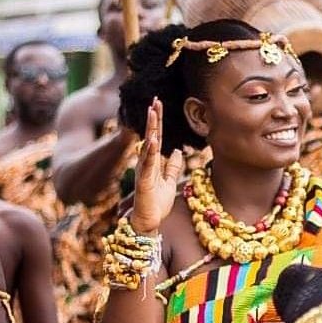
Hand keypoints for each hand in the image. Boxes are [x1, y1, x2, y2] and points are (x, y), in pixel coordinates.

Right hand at [130, 97, 182, 233]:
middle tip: (155, 100)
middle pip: (151, 137)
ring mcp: (144, 172)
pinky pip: (147, 165)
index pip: (157, 137)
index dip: (158, 121)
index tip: (158, 104)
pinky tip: (152, 139)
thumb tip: (177, 151)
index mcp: (154, 163)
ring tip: (152, 112)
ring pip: (147, 147)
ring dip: (151, 129)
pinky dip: (150, 152)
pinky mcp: (143, 183)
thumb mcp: (169, 181)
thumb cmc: (157, 204)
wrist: (149, 222)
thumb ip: (172, 167)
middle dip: (154, 118)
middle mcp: (147, 164)